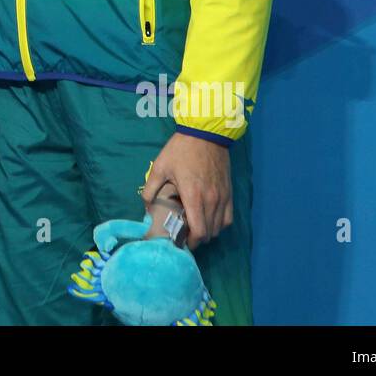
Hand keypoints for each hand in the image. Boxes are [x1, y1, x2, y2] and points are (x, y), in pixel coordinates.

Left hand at [142, 131, 231, 250]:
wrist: (205, 133)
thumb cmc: (181, 150)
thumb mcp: (160, 167)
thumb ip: (151, 189)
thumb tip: (146, 207)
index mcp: (194, 196)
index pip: (199, 232)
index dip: (190, 242)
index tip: (180, 240)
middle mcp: (211, 200)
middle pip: (209, 233)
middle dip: (197, 239)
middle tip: (185, 234)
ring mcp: (222, 197)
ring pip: (219, 227)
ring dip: (208, 232)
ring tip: (196, 228)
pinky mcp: (229, 192)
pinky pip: (228, 217)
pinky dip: (219, 224)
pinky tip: (209, 219)